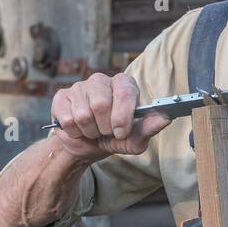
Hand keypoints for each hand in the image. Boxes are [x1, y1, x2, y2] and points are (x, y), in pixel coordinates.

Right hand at [50, 72, 170, 161]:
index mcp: (124, 84)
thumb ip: (149, 128)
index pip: (124, 92)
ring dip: (90, 131)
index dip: (122, 116)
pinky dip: (75, 132)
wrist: (87, 146)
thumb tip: (166, 118)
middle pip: (101, 104)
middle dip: (105, 127)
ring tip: (93, 131)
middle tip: (106, 132)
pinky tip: (79, 129)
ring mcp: (80, 86)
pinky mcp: (61, 97)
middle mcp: (102, 80)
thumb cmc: (115, 137)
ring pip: (83, 114)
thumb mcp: (134, 139)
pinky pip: (67, 119)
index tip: (121, 132)